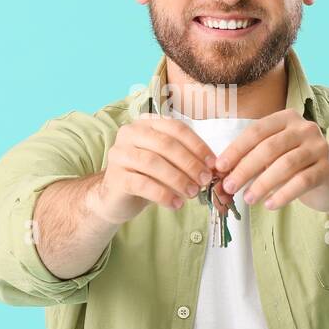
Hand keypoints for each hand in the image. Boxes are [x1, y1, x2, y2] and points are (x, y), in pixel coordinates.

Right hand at [87, 113, 216, 224]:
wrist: (117, 198)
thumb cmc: (146, 176)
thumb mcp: (167, 162)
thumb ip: (186, 159)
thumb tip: (212, 167)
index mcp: (145, 124)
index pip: (175, 128)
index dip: (197, 145)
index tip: (212, 163)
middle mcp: (129, 134)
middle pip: (165, 144)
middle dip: (189, 163)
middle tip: (205, 180)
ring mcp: (120, 154)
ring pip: (153, 163)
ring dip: (178, 179)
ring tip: (193, 193)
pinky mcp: (116, 177)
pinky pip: (143, 184)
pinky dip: (163, 194)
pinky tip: (176, 204)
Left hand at [213, 109, 328, 211]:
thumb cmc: (293, 167)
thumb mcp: (270, 159)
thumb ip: (249, 162)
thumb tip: (221, 178)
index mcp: (287, 118)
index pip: (256, 131)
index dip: (236, 149)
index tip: (220, 167)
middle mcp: (305, 128)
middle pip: (269, 148)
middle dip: (245, 168)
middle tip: (230, 187)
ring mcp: (319, 147)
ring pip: (285, 165)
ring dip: (262, 184)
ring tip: (248, 198)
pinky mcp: (328, 169)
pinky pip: (302, 182)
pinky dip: (282, 195)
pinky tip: (269, 205)